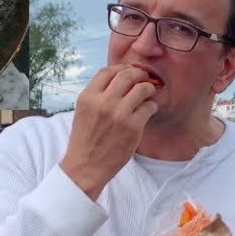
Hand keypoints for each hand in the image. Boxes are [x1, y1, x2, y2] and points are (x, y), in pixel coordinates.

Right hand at [59, 65, 158, 199]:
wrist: (86, 167)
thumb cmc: (86, 139)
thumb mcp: (83, 111)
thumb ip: (98, 94)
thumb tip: (120, 78)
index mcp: (88, 97)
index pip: (107, 71)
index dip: (121, 68)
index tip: (129, 72)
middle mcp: (103, 102)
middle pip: (127, 75)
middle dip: (139, 74)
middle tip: (144, 79)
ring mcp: (119, 114)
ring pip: (142, 88)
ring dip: (148, 88)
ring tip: (148, 94)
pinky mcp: (133, 127)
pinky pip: (149, 107)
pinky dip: (151, 106)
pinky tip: (147, 111)